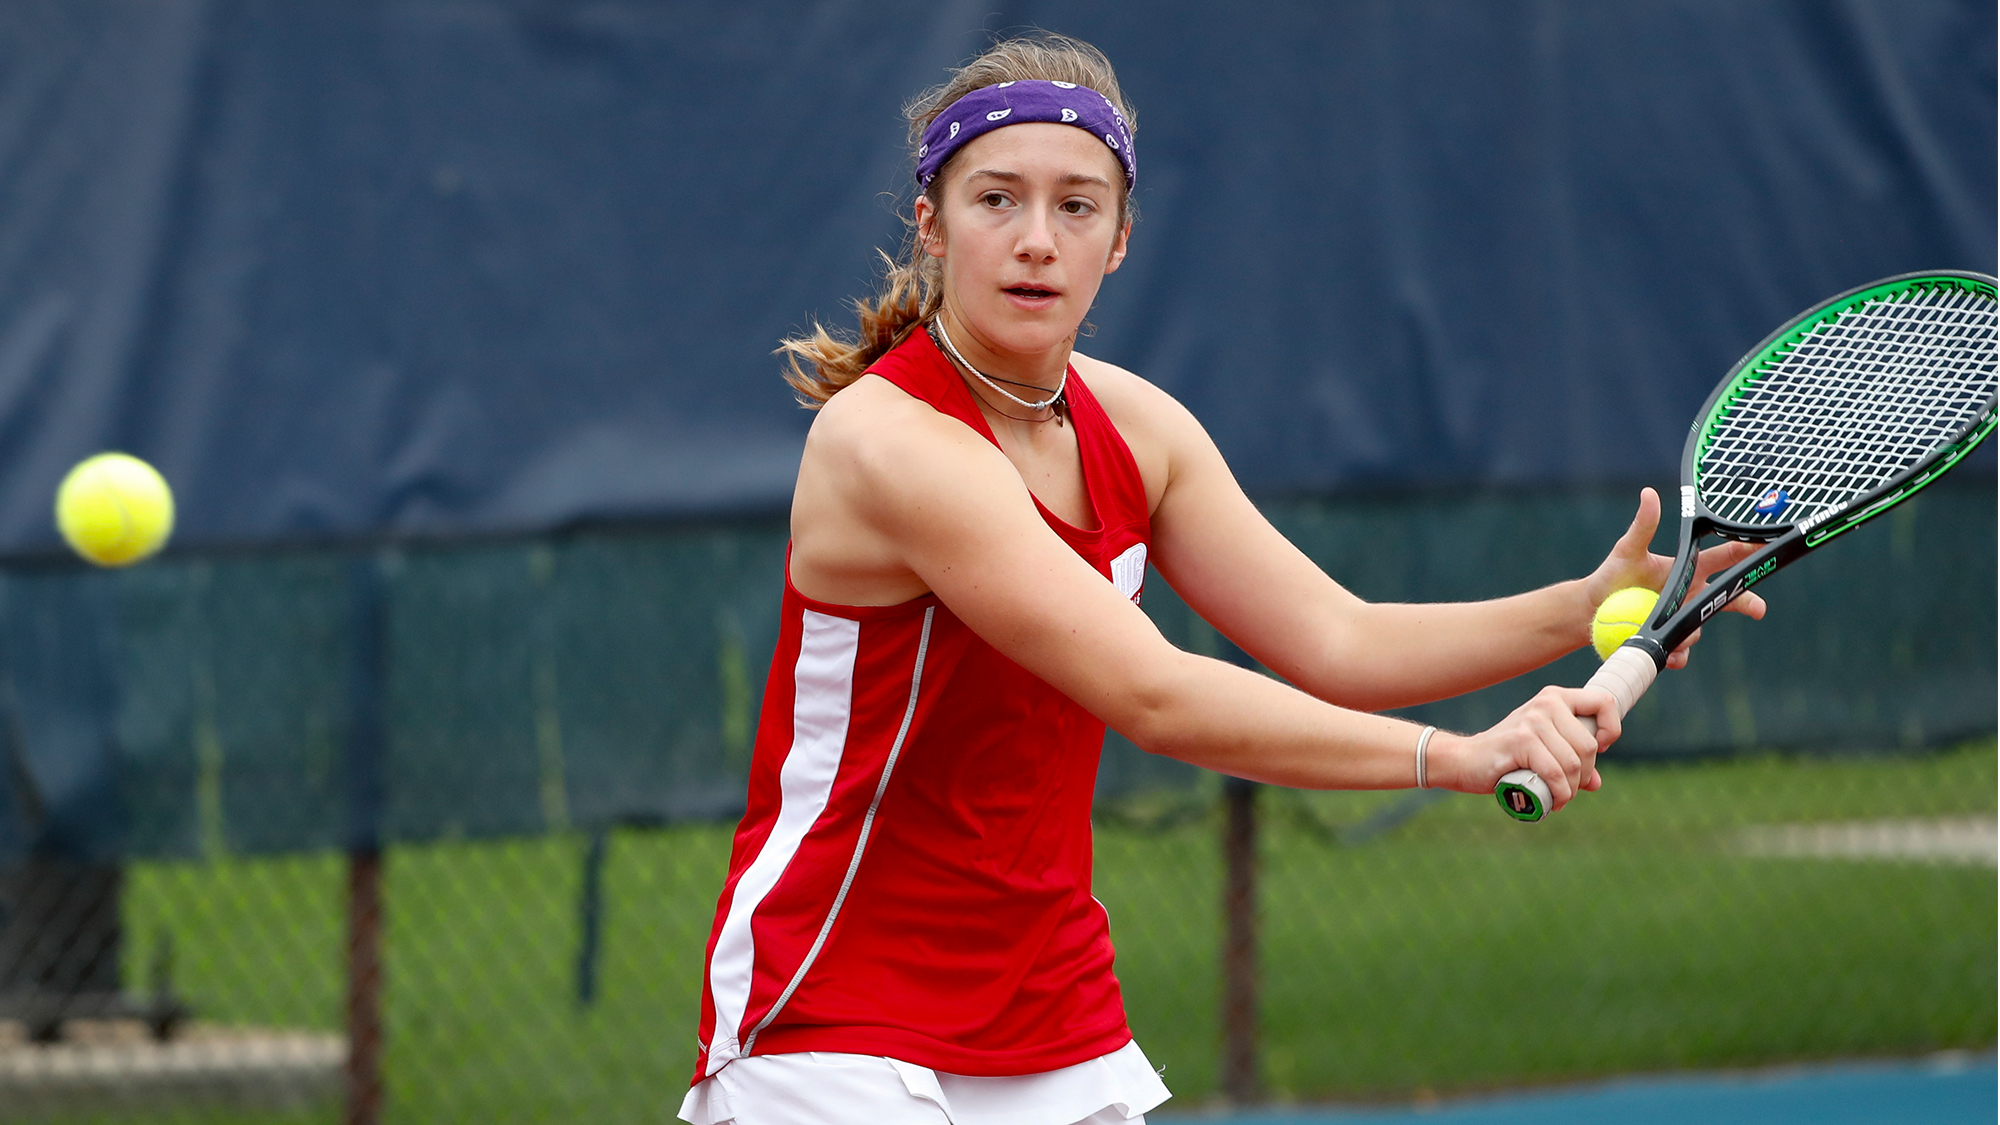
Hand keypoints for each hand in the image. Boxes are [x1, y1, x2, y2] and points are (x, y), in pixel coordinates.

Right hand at [1427, 685, 1620, 811]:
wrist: (1464, 761)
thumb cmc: (1507, 757)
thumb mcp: (1544, 752)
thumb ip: (1570, 761)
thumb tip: (1596, 782)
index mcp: (1556, 698)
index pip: (1604, 703)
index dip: (1611, 731)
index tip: (1599, 750)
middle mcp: (1546, 703)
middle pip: (1588, 746)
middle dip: (1583, 776)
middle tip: (1567, 788)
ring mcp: (1532, 720)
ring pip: (1573, 763)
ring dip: (1570, 790)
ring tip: (1558, 797)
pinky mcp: (1521, 740)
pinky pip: (1555, 773)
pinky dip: (1558, 794)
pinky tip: (1552, 801)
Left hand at [1583, 487, 1767, 668]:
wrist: (1592, 608)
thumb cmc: (1613, 574)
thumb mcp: (1627, 549)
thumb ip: (1643, 525)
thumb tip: (1648, 493)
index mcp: (1689, 568)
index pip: (1725, 557)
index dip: (1747, 551)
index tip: (1765, 548)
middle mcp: (1692, 594)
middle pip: (1729, 597)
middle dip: (1747, 601)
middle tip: (1758, 608)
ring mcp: (1684, 618)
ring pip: (1700, 628)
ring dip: (1691, 633)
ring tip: (1675, 636)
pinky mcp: (1670, 640)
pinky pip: (1681, 652)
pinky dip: (1678, 655)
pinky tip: (1671, 657)